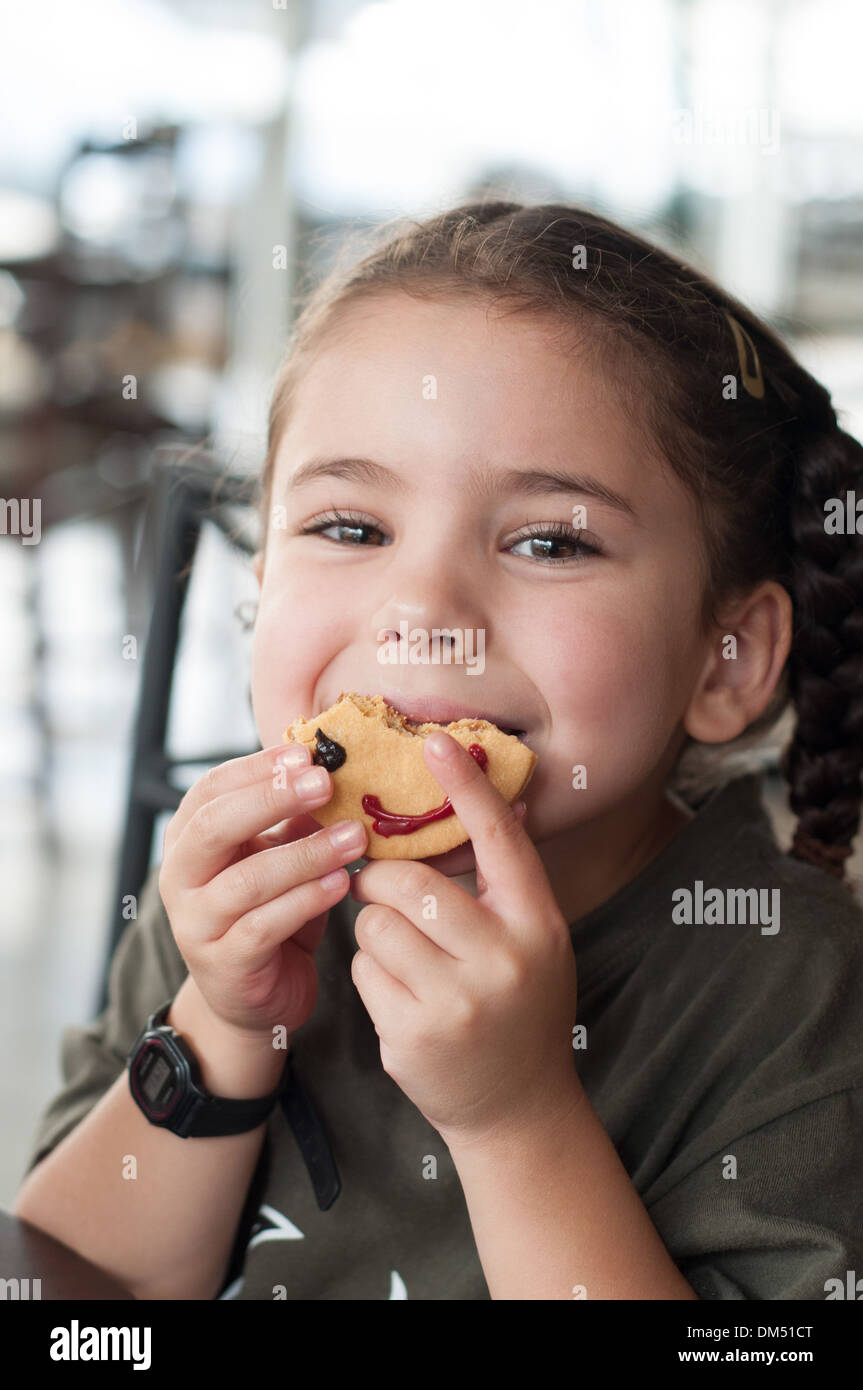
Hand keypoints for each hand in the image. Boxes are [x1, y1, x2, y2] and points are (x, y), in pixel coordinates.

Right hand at [158, 743, 367, 1041]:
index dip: (257, 769)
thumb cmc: (269, 912)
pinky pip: (265, 926)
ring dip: (306, 854)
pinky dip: (306, 900)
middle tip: (326, 783)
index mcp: (188, 839)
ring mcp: (196, 924)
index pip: (211, 790)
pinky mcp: (225, 964)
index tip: (306, 753)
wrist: (254, 997)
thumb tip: (333, 769)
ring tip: (354, 837)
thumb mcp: (280, 857)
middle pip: (215, 826)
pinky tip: (341, 883)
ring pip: (247, 880)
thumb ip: (295, 819)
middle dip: (273, 799)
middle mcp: (180, 877)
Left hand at [349, 730, 580, 1150]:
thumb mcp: (533, 939)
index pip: (500, 840)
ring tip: (404, 957)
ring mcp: (457, 1001)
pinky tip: (401, 997)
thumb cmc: (518, 1004)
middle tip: (387, 894)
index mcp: (538, 923)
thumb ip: (506, 882)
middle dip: (384, 882)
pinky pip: (362, 971)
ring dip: (374, 932)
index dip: (466, 787)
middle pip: (410, 882)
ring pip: (374, 925)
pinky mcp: (412, 1035)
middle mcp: (504, 959)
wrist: (517, 1107)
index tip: (436, 742)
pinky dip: (370, 974)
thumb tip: (495, 799)